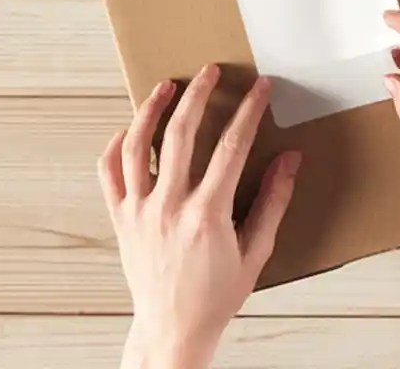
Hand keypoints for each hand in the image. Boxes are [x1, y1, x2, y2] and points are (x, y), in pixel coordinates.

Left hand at [97, 65, 301, 368]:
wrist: (173, 328)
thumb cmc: (217, 294)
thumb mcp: (257, 250)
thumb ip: (273, 201)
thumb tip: (290, 159)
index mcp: (208, 214)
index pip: (232, 147)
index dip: (249, 111)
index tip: (260, 88)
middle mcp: (169, 207)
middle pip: (182, 134)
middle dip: (199, 95)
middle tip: (211, 71)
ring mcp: (140, 211)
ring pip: (138, 146)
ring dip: (152, 109)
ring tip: (166, 86)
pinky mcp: (121, 218)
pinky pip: (109, 173)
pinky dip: (116, 145)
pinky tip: (130, 128)